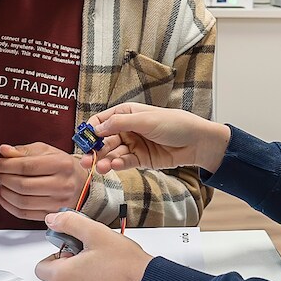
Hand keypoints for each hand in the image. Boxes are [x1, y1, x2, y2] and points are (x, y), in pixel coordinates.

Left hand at [0, 143, 85, 220]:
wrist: (82, 184)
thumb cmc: (63, 166)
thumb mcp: (47, 151)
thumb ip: (24, 150)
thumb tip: (4, 151)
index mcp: (61, 165)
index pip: (27, 166)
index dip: (5, 165)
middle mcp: (62, 185)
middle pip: (23, 185)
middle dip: (4, 178)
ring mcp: (58, 203)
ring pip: (22, 202)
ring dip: (5, 192)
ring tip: (2, 183)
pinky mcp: (52, 215)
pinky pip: (24, 214)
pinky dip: (8, 205)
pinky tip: (4, 196)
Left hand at [34, 211, 152, 280]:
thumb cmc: (125, 264)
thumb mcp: (96, 233)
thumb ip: (70, 223)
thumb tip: (52, 220)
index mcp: (63, 276)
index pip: (41, 267)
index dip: (56, 255)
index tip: (73, 249)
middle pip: (57, 277)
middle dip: (70, 265)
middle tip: (92, 255)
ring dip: (81, 277)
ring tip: (103, 267)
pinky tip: (108, 279)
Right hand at [79, 103, 230, 174]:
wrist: (197, 142)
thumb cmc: (175, 124)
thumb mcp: (146, 120)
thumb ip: (120, 123)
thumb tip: (97, 128)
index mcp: (127, 113)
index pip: (102, 120)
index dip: (91, 129)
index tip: (83, 139)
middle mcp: (127, 129)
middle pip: (104, 139)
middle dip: (94, 149)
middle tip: (85, 159)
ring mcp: (133, 144)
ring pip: (112, 153)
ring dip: (104, 160)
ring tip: (99, 167)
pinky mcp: (140, 159)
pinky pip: (124, 162)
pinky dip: (117, 165)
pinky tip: (113, 166)